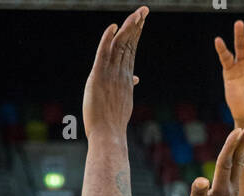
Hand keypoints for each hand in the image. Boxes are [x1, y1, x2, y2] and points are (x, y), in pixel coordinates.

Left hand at [83, 6, 146, 138]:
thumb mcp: (123, 101)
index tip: (141, 20)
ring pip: (120, 46)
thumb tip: (136, 78)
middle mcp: (120, 73)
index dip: (136, 34)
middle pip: (129, 44)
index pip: (131, 50)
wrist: (108, 136)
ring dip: (128, 28)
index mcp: (125, 78)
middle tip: (144, 10)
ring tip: (137, 14)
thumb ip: (128, 86)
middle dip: (136, 26)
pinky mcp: (98, 77)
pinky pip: (104, 54)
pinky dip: (108, 39)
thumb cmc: (113, 123)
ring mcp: (111, 75)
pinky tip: (113, 27)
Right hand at [185, 122, 243, 195]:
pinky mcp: (233, 189)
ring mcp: (234, 188)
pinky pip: (240, 166)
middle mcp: (231, 188)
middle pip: (239, 159)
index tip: (237, 130)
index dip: (230, 147)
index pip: (226, 164)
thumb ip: (198, 195)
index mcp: (221, 191)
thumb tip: (201, 180)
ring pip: (242, 161)